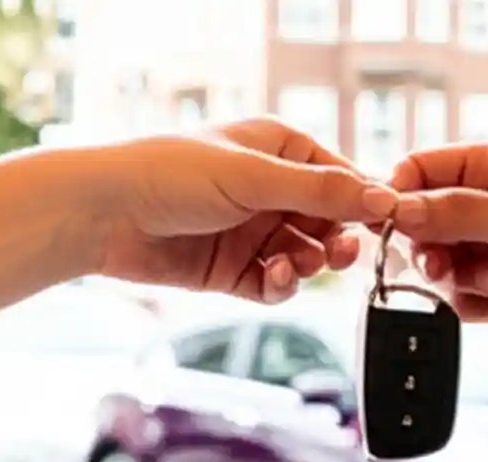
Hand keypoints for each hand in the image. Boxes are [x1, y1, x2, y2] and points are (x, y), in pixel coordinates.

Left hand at [90, 117, 396, 302]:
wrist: (101, 214)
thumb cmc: (169, 173)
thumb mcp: (255, 177)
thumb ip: (322, 191)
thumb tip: (383, 197)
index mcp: (279, 149)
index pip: (341, 176)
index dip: (363, 201)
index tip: (386, 224)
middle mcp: (269, 190)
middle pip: (329, 222)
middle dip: (338, 240)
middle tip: (343, 253)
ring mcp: (252, 231)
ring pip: (306, 256)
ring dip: (308, 264)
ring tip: (296, 264)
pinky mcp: (233, 270)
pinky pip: (276, 284)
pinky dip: (281, 285)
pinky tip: (273, 279)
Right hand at [386, 144, 487, 362]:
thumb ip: (456, 214)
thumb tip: (396, 207)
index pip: (423, 169)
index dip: (399, 193)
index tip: (388, 219)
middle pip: (420, 222)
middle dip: (425, 244)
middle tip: (440, 260)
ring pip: (435, 265)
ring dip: (453, 276)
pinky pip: (457, 300)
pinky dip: (471, 303)